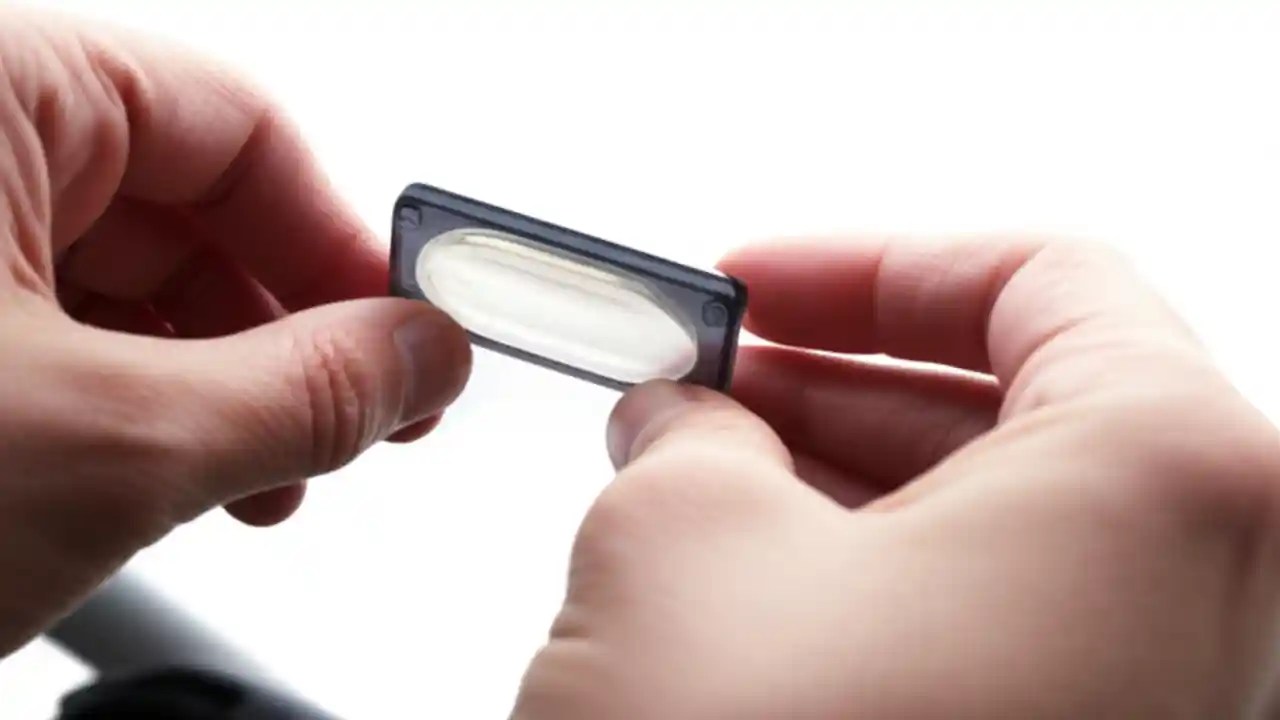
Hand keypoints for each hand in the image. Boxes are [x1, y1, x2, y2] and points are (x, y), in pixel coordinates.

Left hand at [0, 9, 469, 654]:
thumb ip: (309, 389)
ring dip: (224, 387)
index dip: (345, 241)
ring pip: (131, 281)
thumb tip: (432, 354)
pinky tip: (176, 480)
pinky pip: (62, 327)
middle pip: (192, 208)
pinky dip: (139, 404)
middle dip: (290, 336)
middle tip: (361, 422)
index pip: (237, 126)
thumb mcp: (117, 440)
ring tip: (268, 480)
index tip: (416, 330)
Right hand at [513, 236, 1279, 717]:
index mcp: (1171, 484)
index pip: (1038, 282)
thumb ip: (690, 433)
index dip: (866, 265)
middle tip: (702, 387)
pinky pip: (989, 643)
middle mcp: (1209, 606)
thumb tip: (687, 417)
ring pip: (998, 536)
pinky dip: (870, 595)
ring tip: (693, 484)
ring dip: (838, 489)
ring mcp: (1154, 709)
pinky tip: (745, 594)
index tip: (749, 285)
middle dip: (833, 385)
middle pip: (1019, 412)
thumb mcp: (681, 539)